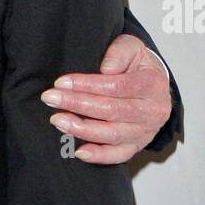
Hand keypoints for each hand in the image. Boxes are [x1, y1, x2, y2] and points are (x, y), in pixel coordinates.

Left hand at [40, 33, 171, 163]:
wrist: (152, 86)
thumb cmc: (137, 66)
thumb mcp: (132, 48)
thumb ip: (120, 52)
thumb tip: (107, 68)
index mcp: (152, 84)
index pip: (117, 86)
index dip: (87, 85)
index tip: (62, 82)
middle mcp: (152, 110)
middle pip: (111, 110)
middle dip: (77, 104)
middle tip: (51, 99)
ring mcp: (145, 131)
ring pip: (112, 134)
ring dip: (82, 129)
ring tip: (58, 120)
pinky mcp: (136, 145)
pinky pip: (119, 155)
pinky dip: (99, 156)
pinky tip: (79, 152)